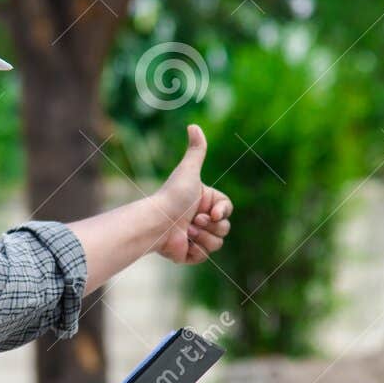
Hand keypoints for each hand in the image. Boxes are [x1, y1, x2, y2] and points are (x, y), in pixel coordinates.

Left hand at [152, 125, 232, 264]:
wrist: (157, 223)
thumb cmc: (172, 196)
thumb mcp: (188, 171)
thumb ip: (196, 150)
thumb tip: (193, 125)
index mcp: (204, 203)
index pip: (226, 210)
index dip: (222, 213)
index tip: (212, 212)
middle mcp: (200, 220)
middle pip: (224, 228)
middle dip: (211, 226)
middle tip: (194, 221)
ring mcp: (195, 238)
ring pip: (217, 243)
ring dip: (203, 238)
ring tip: (186, 231)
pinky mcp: (188, 254)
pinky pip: (204, 257)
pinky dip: (195, 251)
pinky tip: (182, 243)